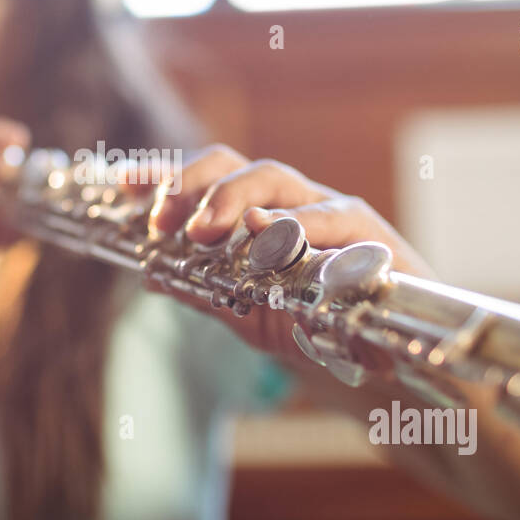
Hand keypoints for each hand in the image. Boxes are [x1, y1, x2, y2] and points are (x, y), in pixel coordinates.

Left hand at [119, 144, 435, 369]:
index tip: (125, 183)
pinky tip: (267, 230)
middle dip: (193, 181)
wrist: (394, 355)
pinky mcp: (369, 235)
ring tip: (203, 226)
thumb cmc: (321, 325)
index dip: (166, 173)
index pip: (208, 178)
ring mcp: (330, 212)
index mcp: (261, 213)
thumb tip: (153, 273)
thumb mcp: (251, 311)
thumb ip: (208, 291)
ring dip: (233, 196)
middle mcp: (292, 202)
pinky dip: (296, 222)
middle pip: (236, 164)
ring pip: (278, 178)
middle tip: (164, 219)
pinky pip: (332, 219)